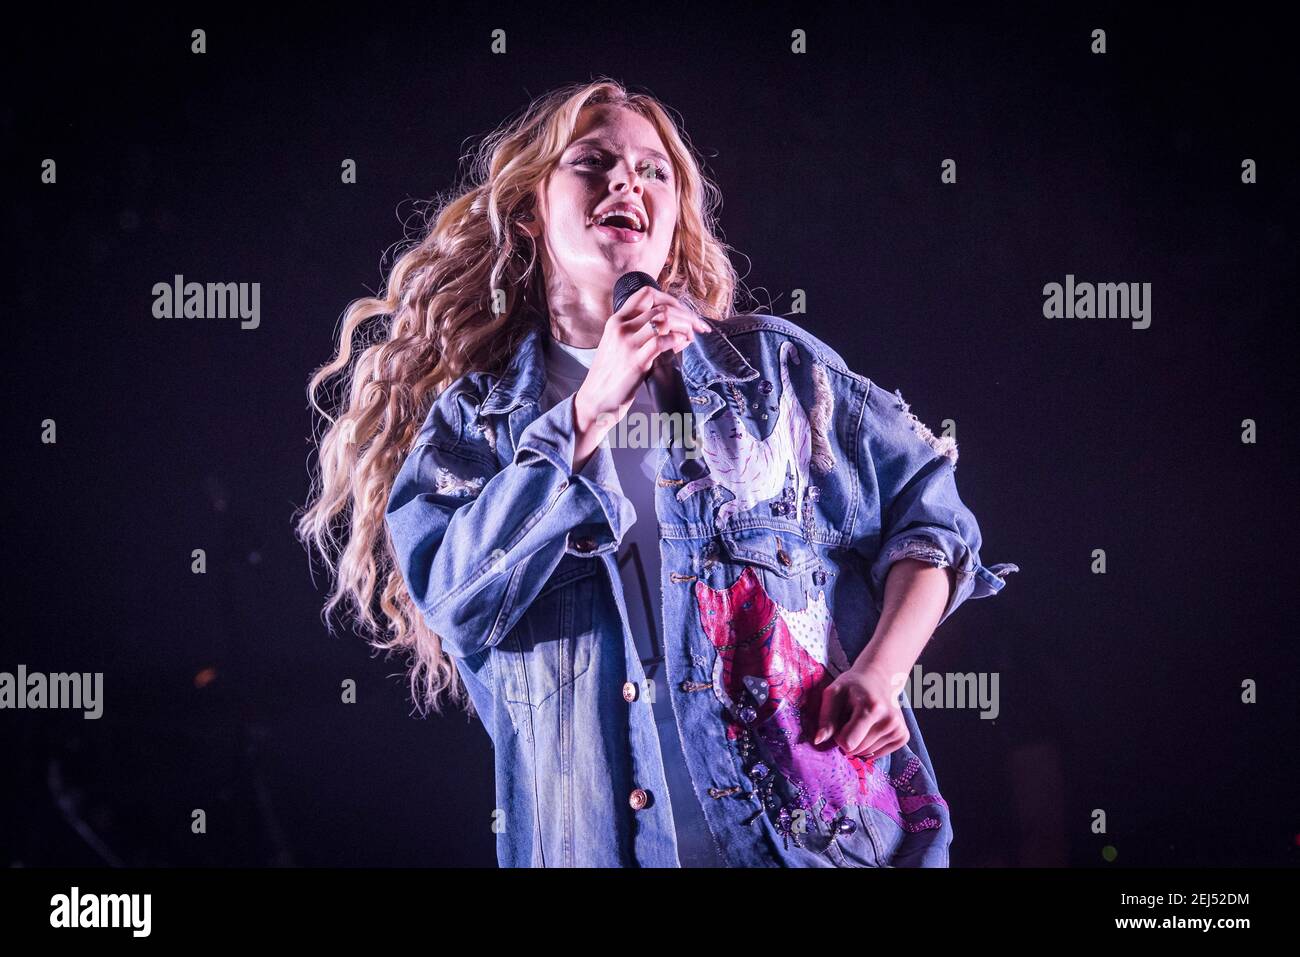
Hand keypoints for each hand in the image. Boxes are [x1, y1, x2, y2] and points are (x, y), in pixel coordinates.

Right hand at [573, 286, 709, 441]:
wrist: (594, 400)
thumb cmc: (610, 376)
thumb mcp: (619, 347)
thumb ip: (642, 335)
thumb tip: (679, 332)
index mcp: (616, 321)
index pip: (646, 294)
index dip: (670, 299)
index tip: (683, 312)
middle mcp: (621, 327)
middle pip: (662, 307)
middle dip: (686, 314)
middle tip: (699, 326)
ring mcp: (627, 343)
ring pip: (665, 320)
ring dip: (685, 326)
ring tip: (691, 336)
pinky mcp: (635, 361)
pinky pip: (663, 341)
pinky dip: (678, 340)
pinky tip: (683, 345)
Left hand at [811, 665, 909, 758]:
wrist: (879, 678)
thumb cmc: (852, 686)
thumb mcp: (834, 693)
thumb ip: (825, 718)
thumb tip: (818, 741)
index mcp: (871, 708)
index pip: (848, 743)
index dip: (838, 736)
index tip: (840, 722)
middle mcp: (889, 720)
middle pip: (857, 750)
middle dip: (848, 739)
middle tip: (850, 719)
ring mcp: (899, 729)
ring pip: (866, 754)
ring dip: (858, 742)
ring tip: (861, 722)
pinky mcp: (903, 736)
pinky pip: (877, 755)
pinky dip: (869, 745)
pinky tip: (871, 728)